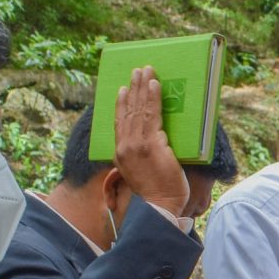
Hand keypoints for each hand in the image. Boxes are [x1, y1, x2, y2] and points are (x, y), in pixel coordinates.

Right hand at [113, 66, 189, 215]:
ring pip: (139, 109)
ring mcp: (137, 145)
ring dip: (143, 87)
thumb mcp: (141, 173)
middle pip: (128, 111)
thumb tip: (155, 141)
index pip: (119, 123)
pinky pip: (152, 115)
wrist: (159, 208)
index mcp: (120, 154)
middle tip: (137, 71)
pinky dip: (153, 98)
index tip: (123, 90)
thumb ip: (140, 157)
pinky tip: (155, 86)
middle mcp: (124, 147)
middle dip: (133, 88)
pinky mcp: (151, 144)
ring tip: (147, 71)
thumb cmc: (155, 194)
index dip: (121, 104)